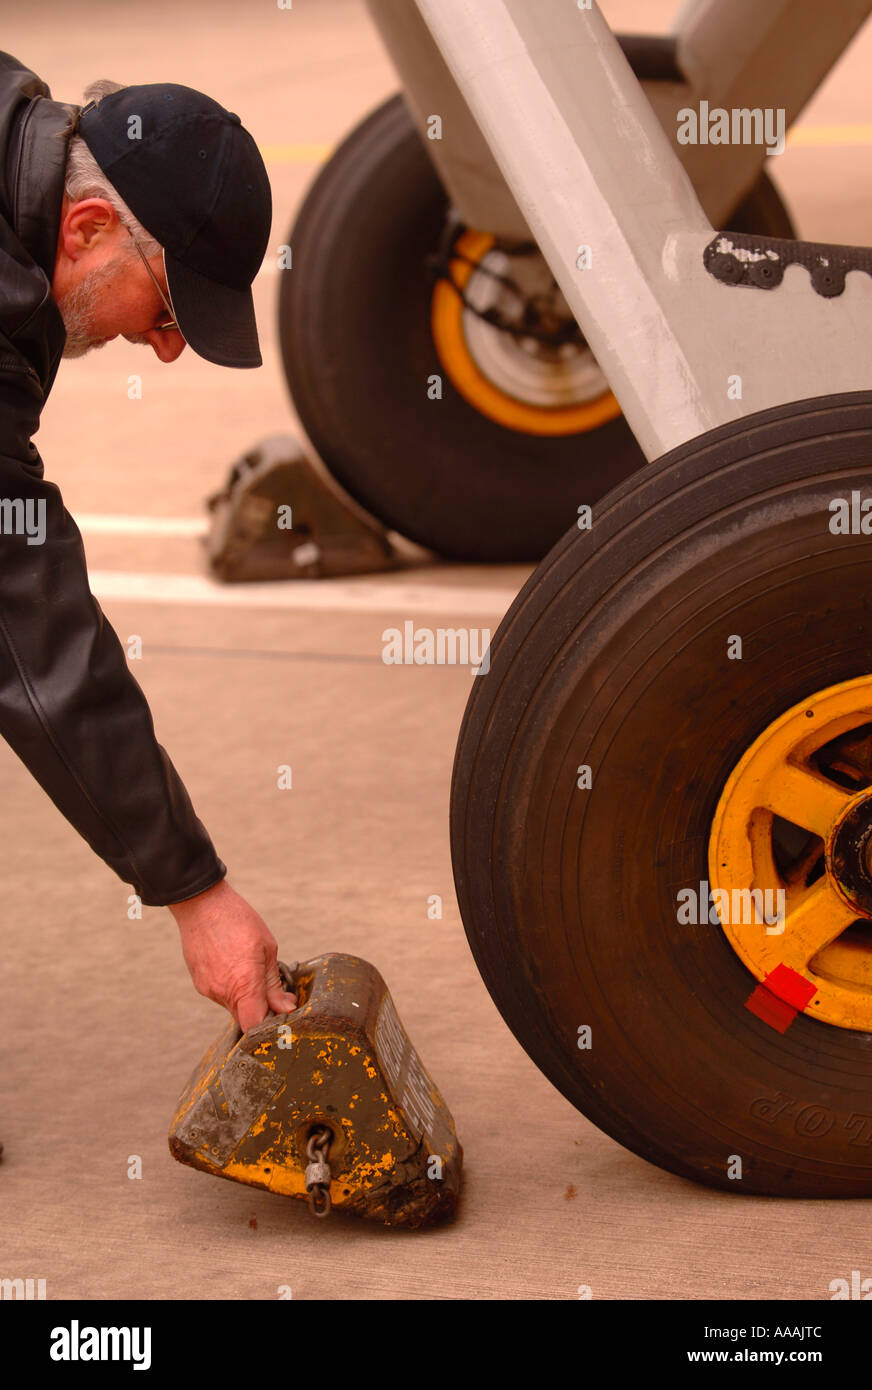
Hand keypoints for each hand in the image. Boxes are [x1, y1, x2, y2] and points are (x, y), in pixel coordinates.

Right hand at [169, 878, 296, 1030]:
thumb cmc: (237, 920)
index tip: (282, 1014)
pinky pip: (221, 995)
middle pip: (246, 1018)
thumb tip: (286, 1007)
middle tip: (274, 990)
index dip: (269, 1027)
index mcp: (244, 984)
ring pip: (233, 1007)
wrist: (201, 904)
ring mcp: (208, 989)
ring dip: (246, 997)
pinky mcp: (199, 983)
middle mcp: (223, 992)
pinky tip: (235, 965)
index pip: (254, 1027)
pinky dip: (232, 988)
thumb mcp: (267, 947)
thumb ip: (274, 983)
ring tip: (251, 969)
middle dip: (261, 1010)